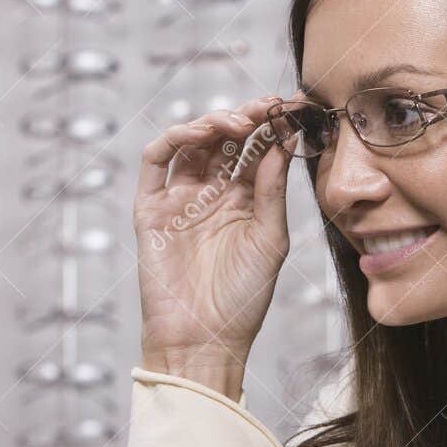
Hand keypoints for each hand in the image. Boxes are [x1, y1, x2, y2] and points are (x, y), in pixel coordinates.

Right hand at [134, 96, 293, 398]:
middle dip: (246, 117)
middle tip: (267, 106)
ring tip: (239, 122)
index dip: (273, 125)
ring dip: (213, 123)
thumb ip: (272, 189)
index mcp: (245, 201)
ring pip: (192, 143)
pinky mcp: (151, 208)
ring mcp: (180, 198)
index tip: (294, 105)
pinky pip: (156, 161)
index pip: (257, 150)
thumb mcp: (270, 239)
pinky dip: (174, 138)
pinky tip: (200, 133)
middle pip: (225, 139)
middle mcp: (212, 194)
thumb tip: (282, 139)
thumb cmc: (243, 298)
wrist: (204, 340)